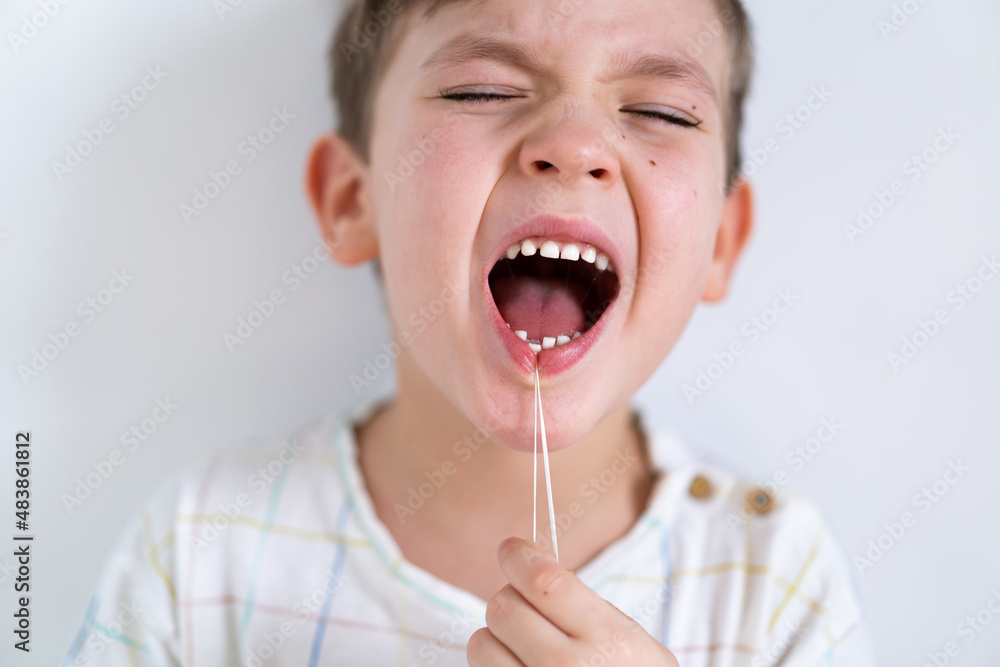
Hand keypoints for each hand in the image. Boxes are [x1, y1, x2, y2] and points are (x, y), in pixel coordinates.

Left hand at [467, 537, 678, 665]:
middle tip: (529, 611)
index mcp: (608, 641)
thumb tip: (534, 567)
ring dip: (496, 640)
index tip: (511, 550)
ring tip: (524, 651)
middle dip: (512, 601)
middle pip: (503, 607)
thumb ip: (589, 610)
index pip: (543, 581)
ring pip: (481, 643)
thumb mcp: (637, 648)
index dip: (519, 556)